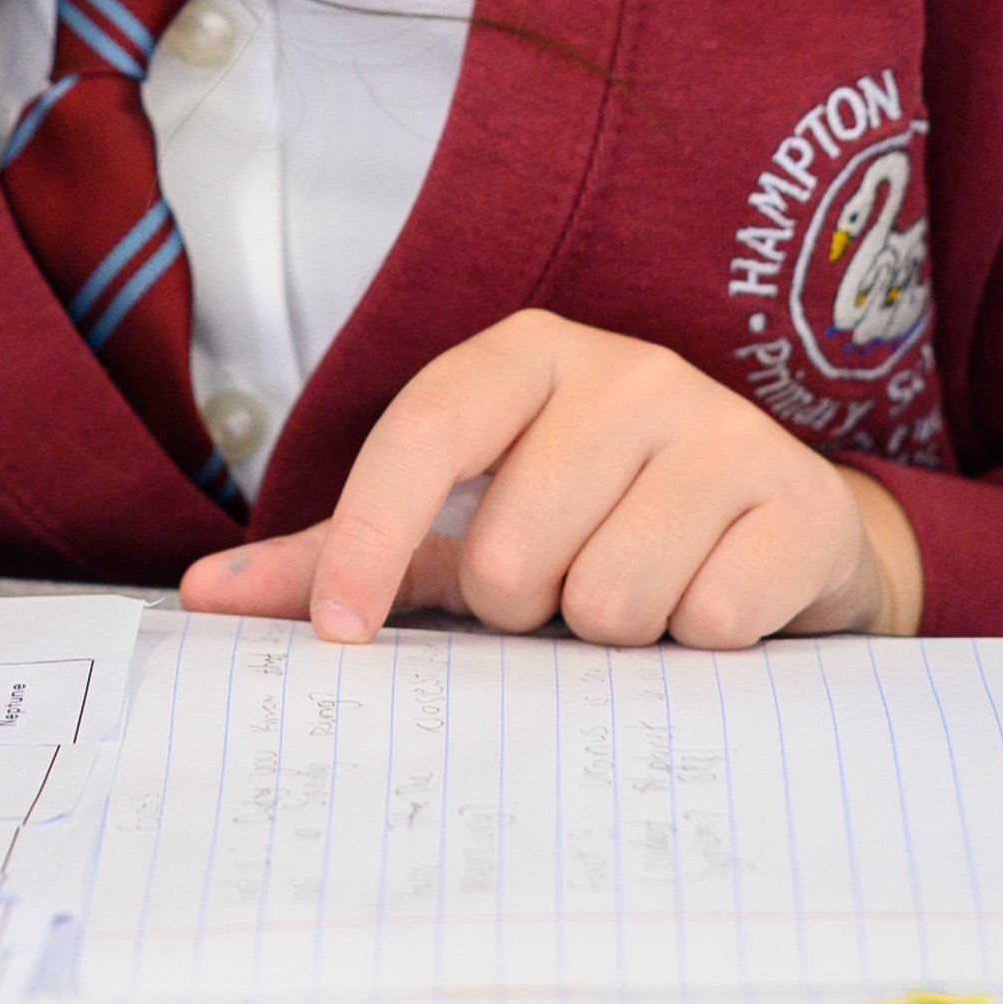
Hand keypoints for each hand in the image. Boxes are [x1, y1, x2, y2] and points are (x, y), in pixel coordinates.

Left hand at [179, 311, 921, 648]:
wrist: (783, 528)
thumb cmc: (598, 522)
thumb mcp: (470, 520)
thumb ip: (345, 556)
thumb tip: (204, 598)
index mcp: (526, 356)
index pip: (422, 433)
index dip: (369, 540)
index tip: (344, 635)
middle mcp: (625, 369)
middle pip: (512, 555)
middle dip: (524, 610)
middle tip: (563, 590)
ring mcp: (721, 427)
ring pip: (609, 603)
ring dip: (611, 638)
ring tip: (641, 595)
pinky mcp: (797, 502)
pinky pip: (709, 623)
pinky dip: (698, 647)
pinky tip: (711, 607)